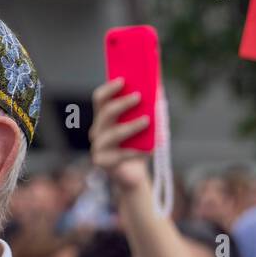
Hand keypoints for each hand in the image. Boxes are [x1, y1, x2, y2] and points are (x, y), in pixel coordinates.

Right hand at [89, 78, 151, 201]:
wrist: (134, 176)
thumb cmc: (139, 146)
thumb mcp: (145, 126)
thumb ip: (148, 108)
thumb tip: (158, 89)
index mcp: (104, 118)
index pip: (100, 99)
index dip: (109, 88)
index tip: (123, 80)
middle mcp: (97, 130)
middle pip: (105, 113)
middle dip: (122, 103)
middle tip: (139, 97)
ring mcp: (98, 147)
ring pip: (114, 133)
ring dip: (131, 125)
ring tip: (147, 120)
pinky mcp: (103, 162)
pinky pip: (121, 155)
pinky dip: (137, 151)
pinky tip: (151, 149)